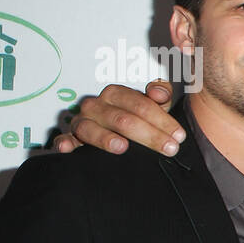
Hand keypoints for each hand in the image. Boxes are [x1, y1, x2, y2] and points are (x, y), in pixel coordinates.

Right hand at [55, 80, 183, 154]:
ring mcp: (81, 122)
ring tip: (123, 147)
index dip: (162, 119)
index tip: (179, 136)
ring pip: (92, 129)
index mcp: (116, 94)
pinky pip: (64, 139)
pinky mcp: (71, 138)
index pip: (140, 105)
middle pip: (122, 119)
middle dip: (148, 135)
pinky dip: (64, 142)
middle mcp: (96, 105)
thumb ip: (160, 93)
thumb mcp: (152, 105)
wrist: (119, 133)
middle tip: (169, 148)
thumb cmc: (138, 117)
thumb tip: (160, 94)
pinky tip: (69, 148)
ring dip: (106, 138)